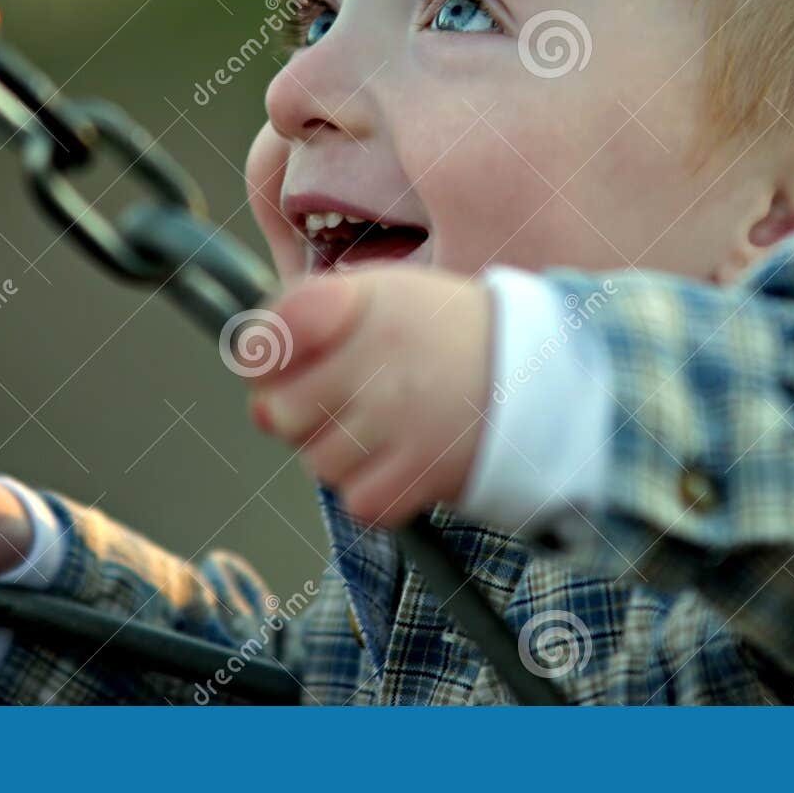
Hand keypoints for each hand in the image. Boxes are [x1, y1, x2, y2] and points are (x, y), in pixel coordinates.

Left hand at [246, 266, 493, 527]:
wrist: (538, 370)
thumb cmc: (444, 331)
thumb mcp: (381, 291)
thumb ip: (308, 317)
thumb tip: (255, 385)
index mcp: (357, 303)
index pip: (266, 339)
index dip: (263, 358)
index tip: (282, 361)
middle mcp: (374, 359)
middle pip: (279, 413)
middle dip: (298, 413)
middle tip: (339, 401)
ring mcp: (399, 419)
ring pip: (318, 463)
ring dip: (340, 453)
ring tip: (383, 426)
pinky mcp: (422, 471)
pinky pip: (358, 501)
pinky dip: (373, 489)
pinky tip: (400, 459)